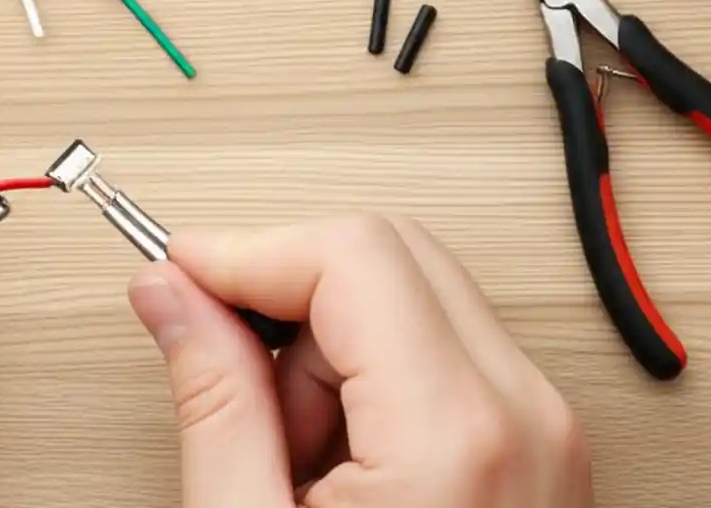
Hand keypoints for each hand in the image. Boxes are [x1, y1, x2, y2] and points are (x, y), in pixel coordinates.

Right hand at [128, 216, 592, 506]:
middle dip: (285, 293)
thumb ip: (211, 396)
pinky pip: (436, 349)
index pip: (347, 253)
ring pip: (409, 294)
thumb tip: (170, 294)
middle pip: (386, 256)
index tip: (179, 272)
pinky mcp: (532, 444)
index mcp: (454, 435)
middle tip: (226, 369)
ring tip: (293, 456)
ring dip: (325, 346)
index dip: (246, 249)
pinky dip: (367, 376)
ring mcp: (540, 428)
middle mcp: (523, 415)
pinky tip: (336, 462)